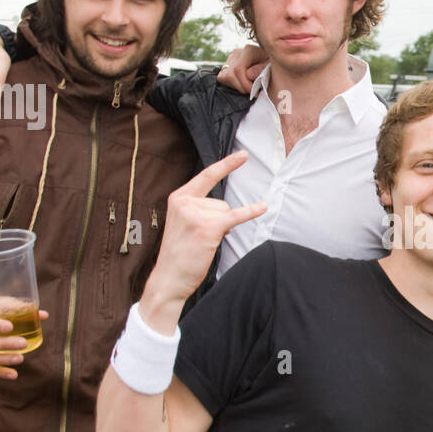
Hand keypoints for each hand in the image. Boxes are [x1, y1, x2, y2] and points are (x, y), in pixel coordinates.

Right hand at [139, 152, 267, 326]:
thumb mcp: (182, 222)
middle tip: (199, 238)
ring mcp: (196, 214)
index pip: (207, 176)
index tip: (243, 154)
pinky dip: (250, 212)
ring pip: (225, 212)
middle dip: (218, 220)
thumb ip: (199, 209)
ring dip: (221, 228)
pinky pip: (235, 216)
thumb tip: (226, 211)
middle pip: (220, 202)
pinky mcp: (208, 228)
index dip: (227, 165)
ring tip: (202, 242)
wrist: (169, 277)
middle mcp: (186, 202)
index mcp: (178, 198)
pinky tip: (263, 207)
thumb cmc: (178, 253)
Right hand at [216, 45, 268, 93]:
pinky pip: (222, 78)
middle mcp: (236, 53)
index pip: (239, 69)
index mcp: (248, 50)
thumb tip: (248, 74)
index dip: (245, 84)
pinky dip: (232, 85)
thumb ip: (262, 69)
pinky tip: (242, 85)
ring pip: (225, 77)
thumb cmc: (272, 64)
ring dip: (237, 87)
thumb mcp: (272, 65)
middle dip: (242, 87)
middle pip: (231, 75)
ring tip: (249, 88)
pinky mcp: (225, 66)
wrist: (268, 62)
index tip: (256, 93)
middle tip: (254, 93)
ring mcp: (229, 59)